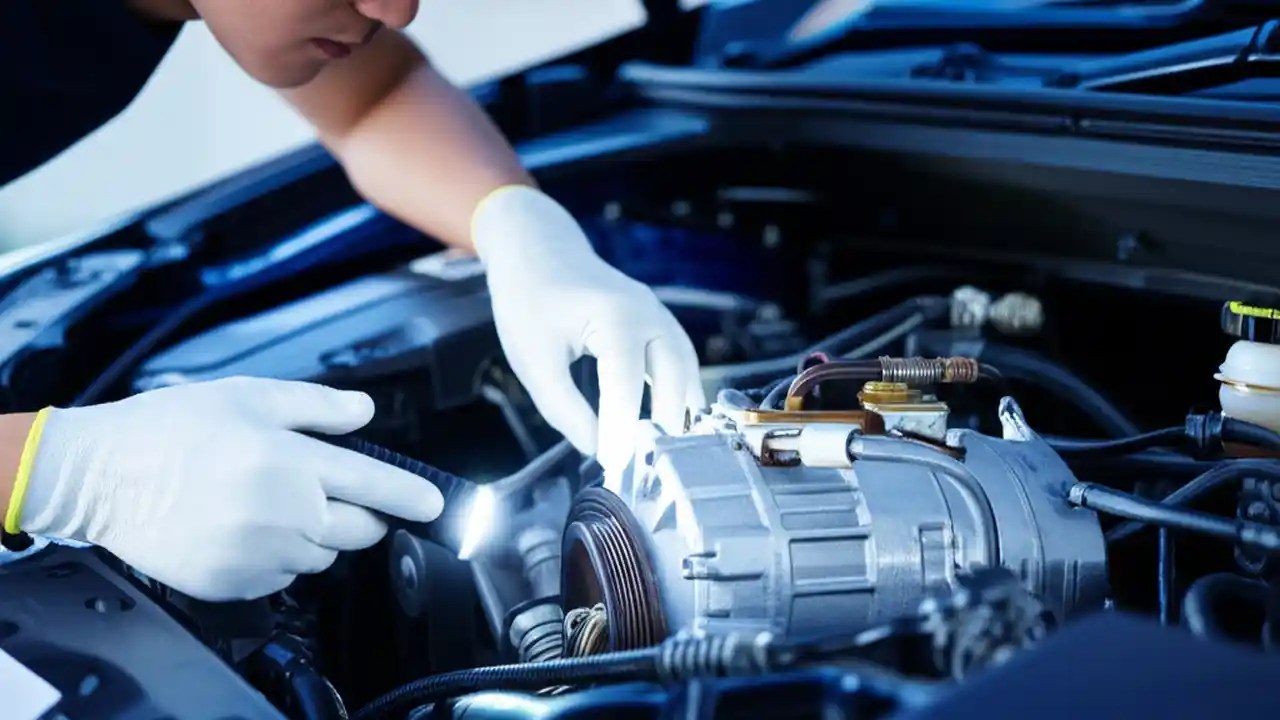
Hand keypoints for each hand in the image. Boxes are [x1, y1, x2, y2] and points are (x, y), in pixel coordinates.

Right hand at [16, 377, 442, 600]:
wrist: (98, 474)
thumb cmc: (169, 429)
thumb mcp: (248, 397)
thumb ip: (316, 407)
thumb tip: (365, 412)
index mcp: (289, 461)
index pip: (373, 483)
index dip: (411, 495)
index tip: (435, 506)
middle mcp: (280, 513)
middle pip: (358, 531)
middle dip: (360, 514)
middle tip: (326, 491)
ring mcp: (255, 554)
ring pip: (320, 557)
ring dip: (315, 536)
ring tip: (270, 504)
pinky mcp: (231, 583)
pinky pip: (281, 578)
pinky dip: (279, 558)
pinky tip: (245, 528)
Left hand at [472, 186, 705, 473]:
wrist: (538, 249)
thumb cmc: (530, 300)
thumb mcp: (533, 359)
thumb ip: (563, 408)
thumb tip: (596, 449)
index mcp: (615, 317)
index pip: (627, 385)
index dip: (624, 431)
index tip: (615, 468)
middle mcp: (649, 314)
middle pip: (674, 379)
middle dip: (665, 428)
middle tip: (649, 473)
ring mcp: (660, 317)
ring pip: (687, 373)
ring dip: (680, 414)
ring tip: (665, 458)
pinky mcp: (659, 325)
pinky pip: (681, 365)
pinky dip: (678, 397)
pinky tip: (667, 428)